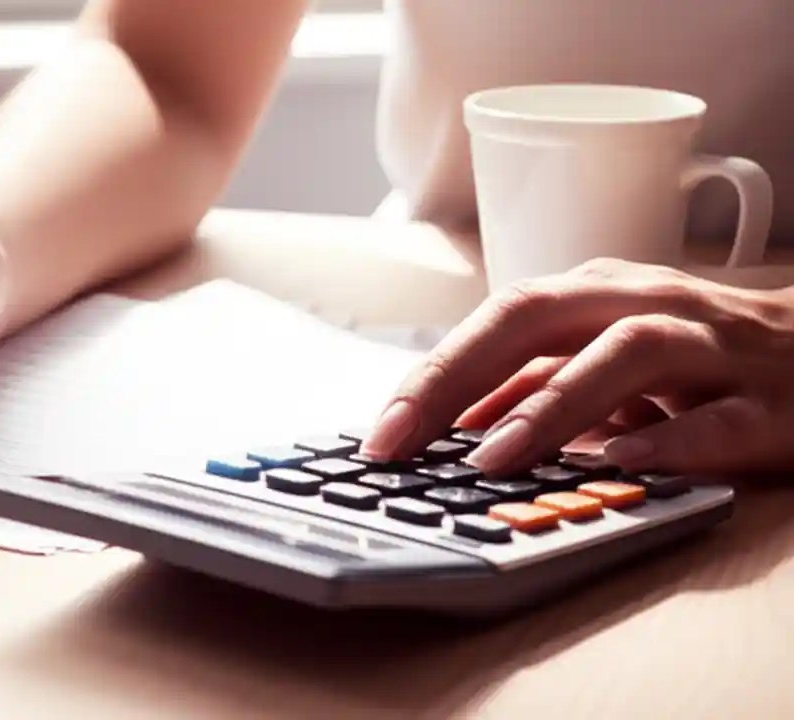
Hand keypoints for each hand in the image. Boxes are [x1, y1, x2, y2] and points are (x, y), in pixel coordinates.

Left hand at [364, 257, 793, 475]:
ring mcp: (709, 347)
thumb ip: (532, 386)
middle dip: (460, 376)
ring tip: (493, 457)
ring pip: (628, 354)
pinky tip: (623, 459)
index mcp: (595, 294)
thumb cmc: (697, 353)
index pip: (497, 321)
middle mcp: (643, 304)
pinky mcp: (771, 401)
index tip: (379, 434)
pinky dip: (670, 438)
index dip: (432, 373)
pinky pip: (719, 418)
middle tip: (402, 441)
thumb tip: (446, 424)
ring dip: (554, 404)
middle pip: (539, 316)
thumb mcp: (604, 359)